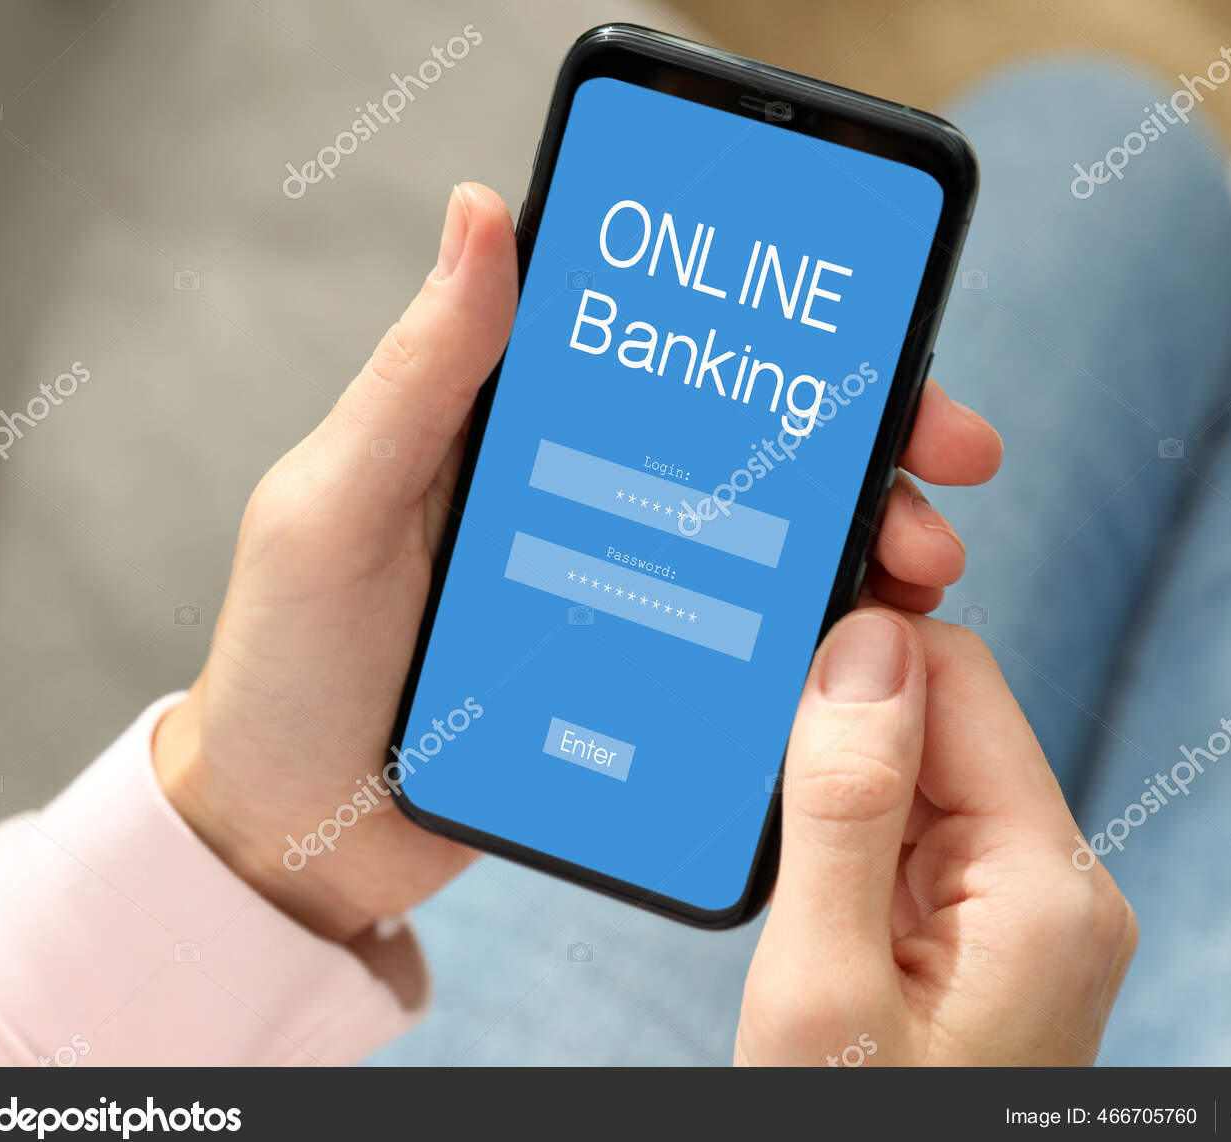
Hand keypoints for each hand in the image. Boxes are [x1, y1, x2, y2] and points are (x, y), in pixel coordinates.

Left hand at [153, 183, 1002, 942]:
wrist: (286, 839)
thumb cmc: (285, 666)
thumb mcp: (335, 506)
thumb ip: (420, 375)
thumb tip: (485, 212)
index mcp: (515, 431)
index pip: (672, 358)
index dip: (784, 348)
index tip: (880, 355)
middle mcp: (579, 497)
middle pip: (745, 450)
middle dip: (861, 450)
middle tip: (945, 475)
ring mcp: (612, 591)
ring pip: (762, 549)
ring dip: (854, 545)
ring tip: (917, 574)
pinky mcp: (629, 681)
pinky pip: (735, 648)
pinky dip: (805, 642)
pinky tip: (851, 653)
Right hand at [734, 609, 1136, 1064]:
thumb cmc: (861, 1131)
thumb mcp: (826, 983)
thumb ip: (845, 805)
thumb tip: (862, 646)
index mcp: (1046, 885)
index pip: (958, 680)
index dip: (859, 660)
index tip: (770, 672)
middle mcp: (1057, 886)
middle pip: (943, 721)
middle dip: (844, 736)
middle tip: (762, 792)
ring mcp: (1027, 913)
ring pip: (924, 775)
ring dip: (843, 796)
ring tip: (793, 877)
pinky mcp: (988, 935)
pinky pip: (917, 837)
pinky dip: (853, 841)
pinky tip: (814, 897)